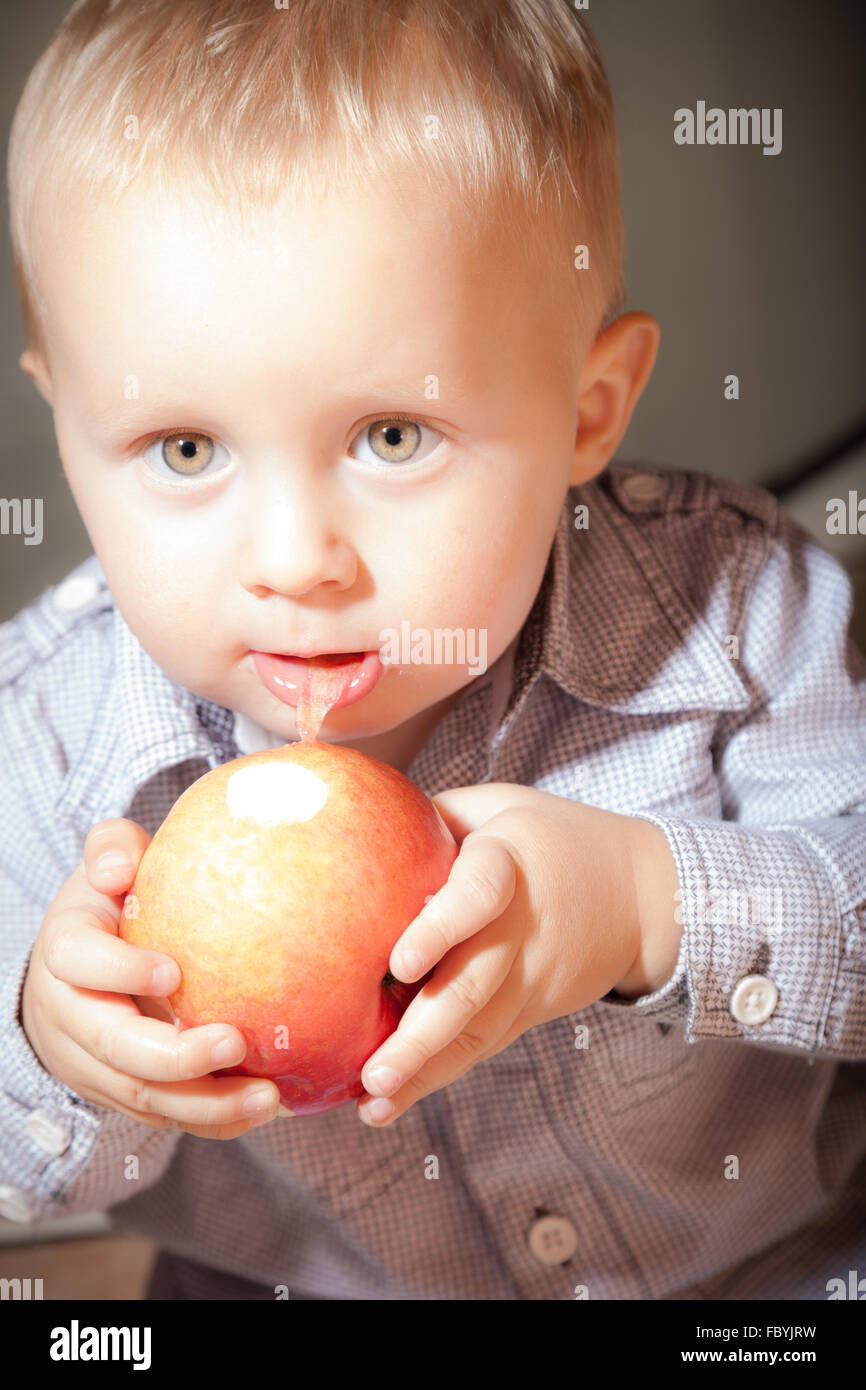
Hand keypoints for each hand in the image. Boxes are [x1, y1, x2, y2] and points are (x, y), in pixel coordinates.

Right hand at [21, 819, 281, 1138]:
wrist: (76, 970)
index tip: (173, 972)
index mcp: (65, 953)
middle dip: (173, 1056)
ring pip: (141, 1096)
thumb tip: (118, 866)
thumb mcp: (108, 864)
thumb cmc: (109, 905)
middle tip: (235, 1042)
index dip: (120, 971)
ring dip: (205, 1104)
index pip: (78, 962)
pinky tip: (262, 1108)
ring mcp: (91, 1065)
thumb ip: (112, 848)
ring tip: (269, 1096)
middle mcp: (69, 1016)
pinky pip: (165, 1118)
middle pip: (113, 1046)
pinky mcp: (121, 1094)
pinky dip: (213, 1120)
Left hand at [356, 784, 680, 1125]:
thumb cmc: (548, 836)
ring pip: (477, 1032)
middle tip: (373, 1072)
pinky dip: (437, 1075)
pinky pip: (482, 1045)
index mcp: (508, 864)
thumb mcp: (497, 806)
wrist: (642, 892)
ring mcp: (531, 978)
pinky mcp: (531, 1010)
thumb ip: (434, 818)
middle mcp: (522, 930)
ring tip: (373, 1104)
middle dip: (420, 1036)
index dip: (441, 928)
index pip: (478, 897)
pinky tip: (390, 1101)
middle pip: (473, 988)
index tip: (401, 961)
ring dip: (423, 1072)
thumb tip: (354, 826)